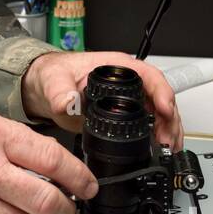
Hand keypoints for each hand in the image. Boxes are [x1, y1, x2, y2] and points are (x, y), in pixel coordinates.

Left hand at [20, 51, 183, 148]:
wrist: (42, 89)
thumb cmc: (52, 76)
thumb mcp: (54, 82)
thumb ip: (60, 93)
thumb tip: (68, 103)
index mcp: (116, 66)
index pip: (150, 76)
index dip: (162, 92)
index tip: (165, 110)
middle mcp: (127, 81)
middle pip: (160, 96)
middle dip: (169, 119)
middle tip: (168, 139)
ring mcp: (128, 98)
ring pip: (160, 111)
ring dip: (168, 129)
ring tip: (170, 147)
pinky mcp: (124, 114)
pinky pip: (149, 122)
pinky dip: (158, 134)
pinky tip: (161, 147)